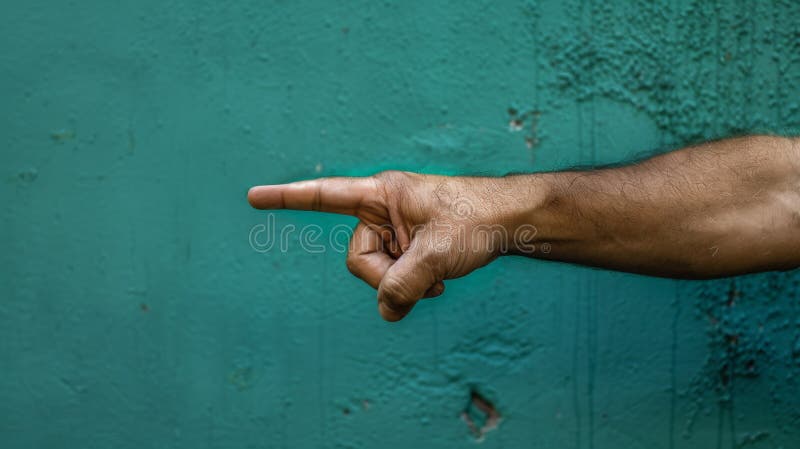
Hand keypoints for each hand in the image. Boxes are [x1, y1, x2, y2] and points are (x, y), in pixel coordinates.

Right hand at [248, 171, 534, 320]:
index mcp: (382, 194)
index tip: (253, 197)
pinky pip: (395, 277)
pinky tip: (438, 282)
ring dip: (405, 283)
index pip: (326, 196)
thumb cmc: (476, 219)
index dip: (288, 198)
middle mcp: (383, 211)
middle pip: (357, 258)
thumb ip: (403, 286)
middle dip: (386, 277)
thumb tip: (387, 312)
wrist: (512, 221)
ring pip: (378, 273)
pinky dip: (413, 286)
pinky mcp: (409, 247)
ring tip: (438, 277)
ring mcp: (396, 231)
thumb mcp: (437, 254)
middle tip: (424, 276)